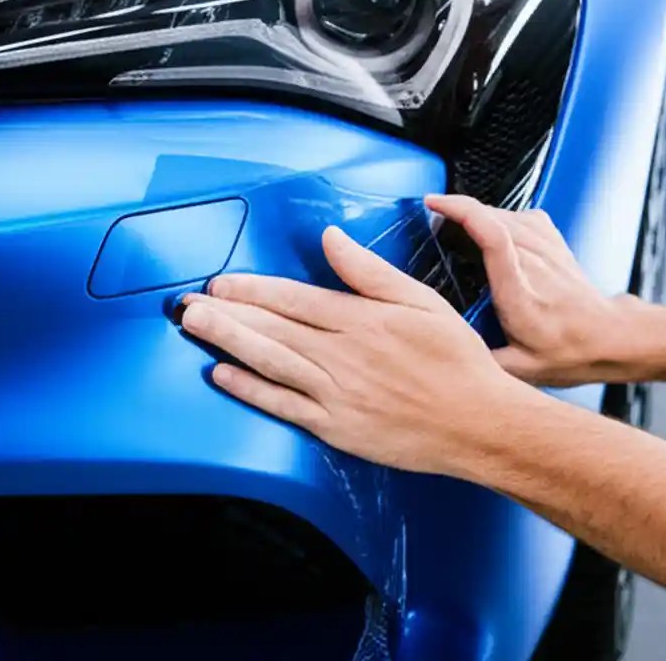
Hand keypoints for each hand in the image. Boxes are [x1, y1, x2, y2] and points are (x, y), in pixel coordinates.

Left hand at [178, 226, 535, 476]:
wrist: (478, 423)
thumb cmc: (456, 361)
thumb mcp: (421, 301)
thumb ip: (369, 271)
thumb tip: (331, 240)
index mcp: (361, 320)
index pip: (292, 297)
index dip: (251, 288)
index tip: (222, 281)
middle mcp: (341, 355)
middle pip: (271, 328)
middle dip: (226, 313)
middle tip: (188, 302)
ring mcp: (335, 393)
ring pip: (269, 361)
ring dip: (227, 342)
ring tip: (196, 327)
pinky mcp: (335, 426)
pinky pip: (282, 405)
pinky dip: (250, 389)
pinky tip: (223, 375)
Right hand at [425, 195, 665, 386]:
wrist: (610, 337)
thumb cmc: (568, 352)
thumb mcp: (522, 370)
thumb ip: (483, 362)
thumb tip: (444, 353)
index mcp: (520, 295)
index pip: (493, 238)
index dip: (462, 213)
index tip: (434, 205)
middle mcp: (535, 264)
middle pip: (492, 218)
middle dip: (456, 210)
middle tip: (432, 221)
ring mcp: (547, 250)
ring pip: (505, 214)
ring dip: (475, 213)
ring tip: (454, 224)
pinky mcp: (554, 243)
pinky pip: (521, 216)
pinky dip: (499, 215)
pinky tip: (490, 226)